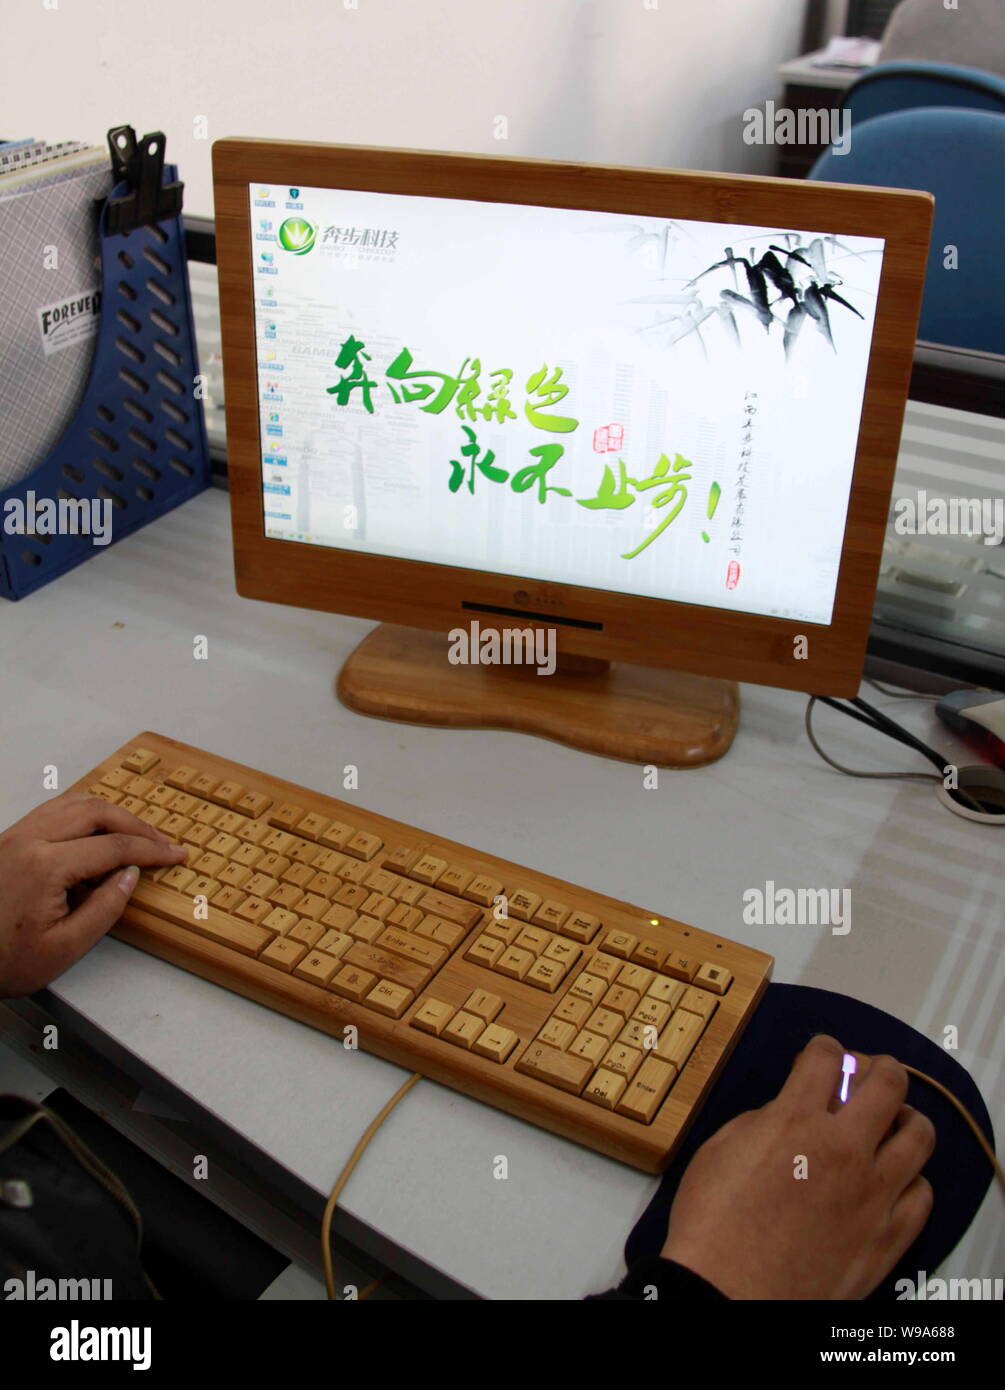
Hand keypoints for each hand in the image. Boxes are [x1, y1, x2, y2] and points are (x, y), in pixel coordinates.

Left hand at [0, 793, 186, 997]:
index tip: (175, 855)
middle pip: (96, 812)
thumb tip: (130, 876)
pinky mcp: (7, 839)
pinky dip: (83, 812)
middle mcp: (28, 840)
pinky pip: (53, 809)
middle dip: (135, 825)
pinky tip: (95, 830)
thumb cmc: (2, 961)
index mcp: (44, 866)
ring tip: (133, 833)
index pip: (113, 847)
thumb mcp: (64, 949)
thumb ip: (104, 909)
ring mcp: (14, 836)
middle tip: (160, 842)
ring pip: (73, 803)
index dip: (151, 850)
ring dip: (110, 813)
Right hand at [661, 1033, 933, 1298]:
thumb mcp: (719, 1151)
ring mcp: (873, 1194)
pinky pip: (921, 1194)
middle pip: (887, 1083)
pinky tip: (894, 1180)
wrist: (727, 1294)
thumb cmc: (713, 1228)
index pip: (826, 1058)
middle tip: (870, 1072)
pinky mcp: (887, 1236)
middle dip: (879, 1068)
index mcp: (795, 1120)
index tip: (825, 1053)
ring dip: (905, 1118)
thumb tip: (784, 1115)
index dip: (825, 1048)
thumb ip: (761, 1122)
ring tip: (892, 1122)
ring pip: (918, 1135)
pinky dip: (910, 1179)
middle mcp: (843, 1149)